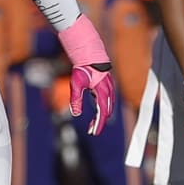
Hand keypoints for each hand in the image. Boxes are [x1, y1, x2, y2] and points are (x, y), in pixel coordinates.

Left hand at [58, 15, 115, 135]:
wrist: (88, 52)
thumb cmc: (82, 67)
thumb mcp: (76, 83)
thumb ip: (76, 99)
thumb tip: (75, 114)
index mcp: (102, 92)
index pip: (102, 113)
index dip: (99, 124)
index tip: (94, 132)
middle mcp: (108, 90)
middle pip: (106, 111)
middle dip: (99, 122)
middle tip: (91, 130)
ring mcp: (108, 87)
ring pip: (107, 105)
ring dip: (101, 115)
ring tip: (93, 123)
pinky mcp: (105, 84)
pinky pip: (105, 99)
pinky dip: (101, 107)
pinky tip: (95, 109)